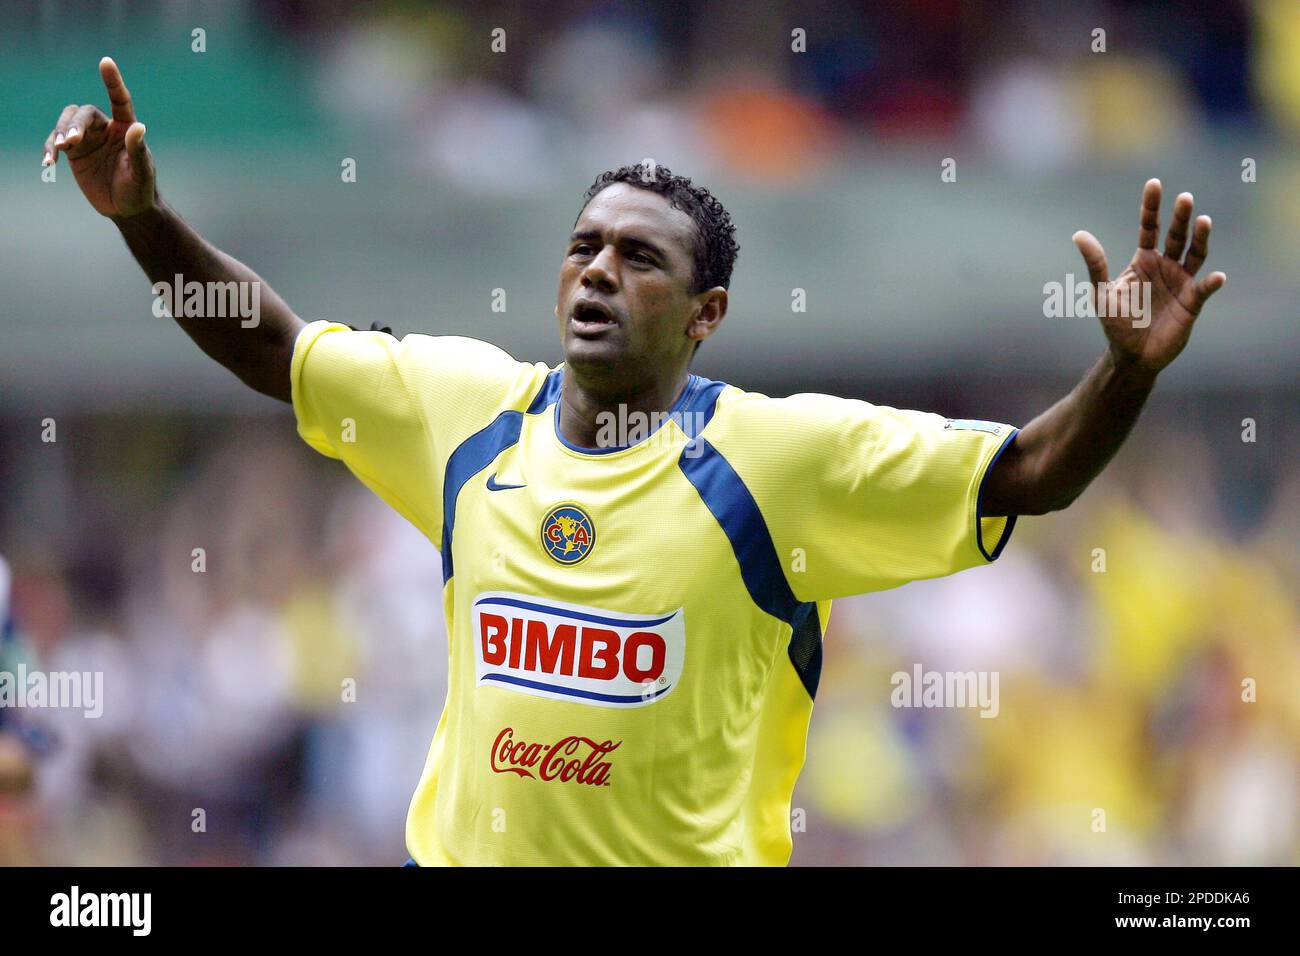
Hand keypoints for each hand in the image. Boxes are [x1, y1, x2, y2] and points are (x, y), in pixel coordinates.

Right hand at [42, 57, 155, 218]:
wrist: (127, 209)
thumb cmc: (140, 189)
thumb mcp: (141, 172)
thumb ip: (138, 150)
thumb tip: (139, 126)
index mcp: (124, 128)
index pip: (119, 100)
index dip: (112, 81)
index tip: (106, 62)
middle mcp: (105, 129)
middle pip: (83, 113)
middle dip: (74, 124)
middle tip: (71, 142)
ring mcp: (87, 140)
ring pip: (66, 123)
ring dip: (60, 132)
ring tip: (60, 149)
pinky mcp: (74, 153)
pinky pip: (55, 143)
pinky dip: (50, 149)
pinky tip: (48, 163)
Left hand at [1072, 179, 1225, 374]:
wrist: (1132, 355)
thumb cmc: (1116, 324)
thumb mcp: (1102, 292)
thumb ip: (1095, 264)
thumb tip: (1078, 234)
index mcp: (1143, 260)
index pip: (1149, 227)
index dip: (1152, 207)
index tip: (1154, 184)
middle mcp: (1165, 266)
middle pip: (1176, 235)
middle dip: (1180, 217)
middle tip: (1185, 198)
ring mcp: (1181, 282)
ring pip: (1195, 254)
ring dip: (1201, 239)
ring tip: (1203, 221)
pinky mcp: (1193, 302)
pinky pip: (1204, 289)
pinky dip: (1211, 283)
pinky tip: (1216, 278)